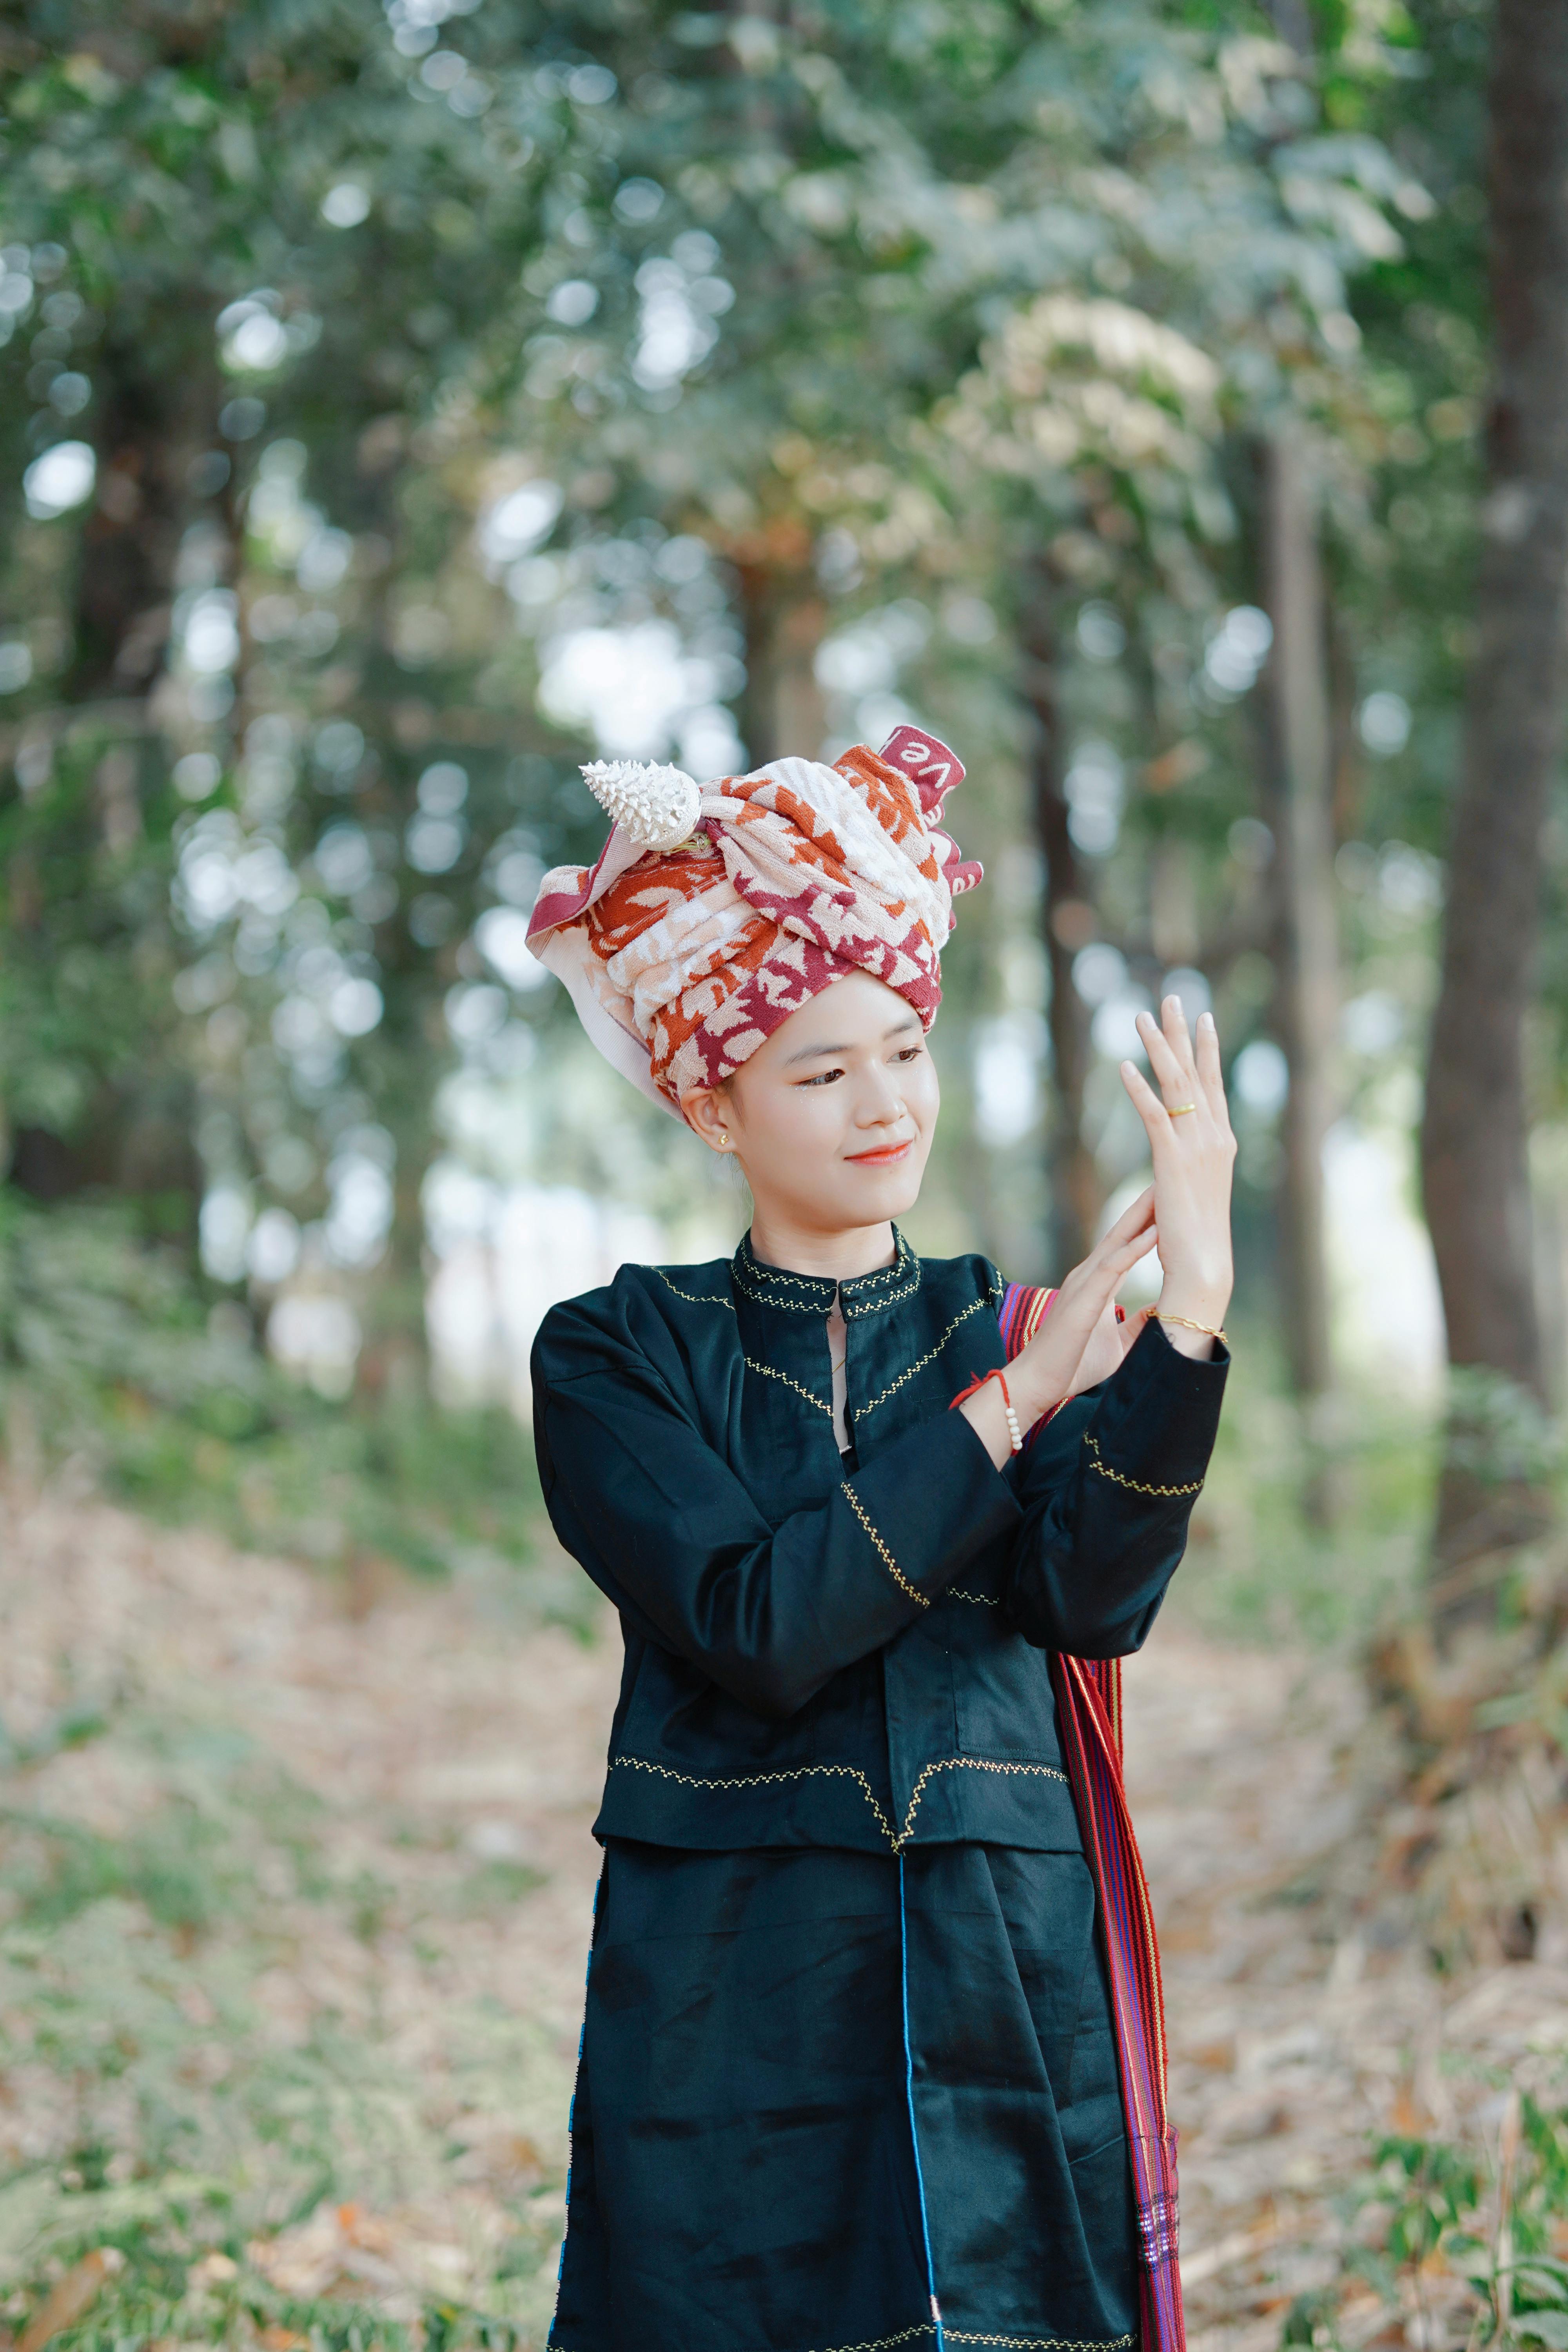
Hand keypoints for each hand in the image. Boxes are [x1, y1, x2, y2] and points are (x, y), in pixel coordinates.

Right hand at [960, 1190, 1158, 1467]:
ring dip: (1144, 1214)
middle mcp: (1089, 1274)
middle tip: (1172, 1175)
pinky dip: (1135, 1247)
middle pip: (1123, 1230)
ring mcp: (1084, 1282)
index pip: (1126, 1243)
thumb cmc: (1073, 1365)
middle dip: (1147, 1203)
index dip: (1147, 1220)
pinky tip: (1154, 1230)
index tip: (1170, 1199)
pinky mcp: (1084, 1298)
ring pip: (1119, 1239)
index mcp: (1096, 1283)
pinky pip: (1113, 1266)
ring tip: (1168, 1187)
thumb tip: (1165, 1311)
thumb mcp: (1119, 1341)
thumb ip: (1138, 1322)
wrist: (1038, 1385)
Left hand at [1120, 997, 1235, 1356]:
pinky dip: (1139, 1088)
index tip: (1201, 1017)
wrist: (1204, 1267)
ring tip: (1139, 1016)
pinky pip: (1154, 1114)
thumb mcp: (1196, 1189)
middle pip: (1197, 1071)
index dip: (1206, 1048)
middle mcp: (1215, 1136)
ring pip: (1176, 1084)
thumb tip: (1175, 1156)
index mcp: (1221, 1141)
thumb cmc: (1196, 1237)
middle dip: (1182, 1032)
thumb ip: (1188, 1164)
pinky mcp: (1172, 1160)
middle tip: (1171, 997)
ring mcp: (1196, 1146)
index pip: (1213, 1083)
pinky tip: (1124, 1064)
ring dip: (1158, 1047)